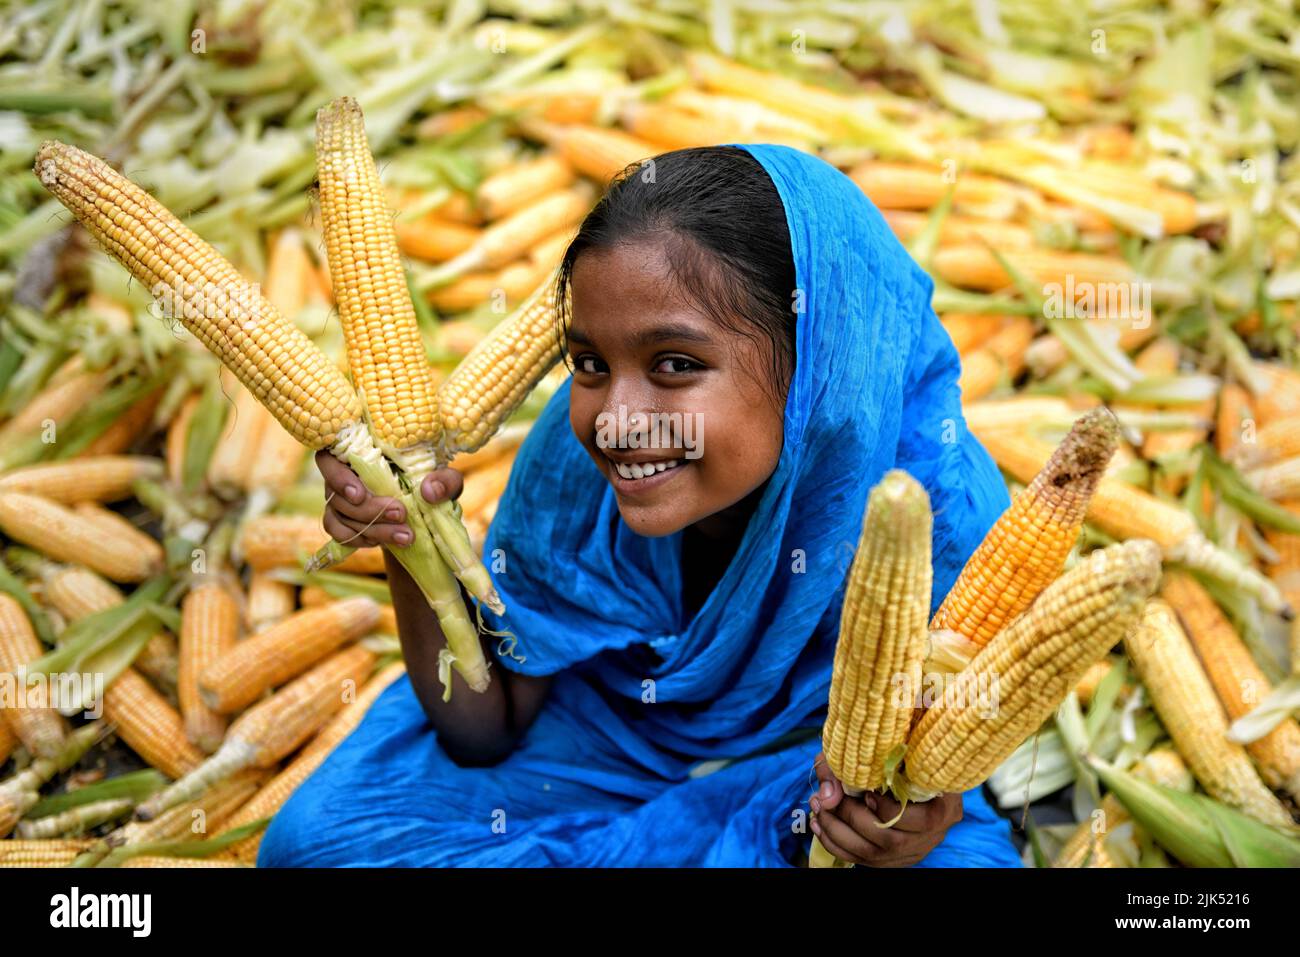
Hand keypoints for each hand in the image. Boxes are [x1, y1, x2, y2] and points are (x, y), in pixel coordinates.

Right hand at [315, 450, 464, 549]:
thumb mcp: (447, 481)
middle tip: (401, 514)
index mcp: (362, 451)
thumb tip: (428, 491)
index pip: (328, 457)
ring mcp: (339, 498)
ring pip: (340, 516)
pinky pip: (339, 533)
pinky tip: (383, 541)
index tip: (359, 494)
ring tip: (406, 536)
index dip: (337, 476)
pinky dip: (360, 539)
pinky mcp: (343, 520)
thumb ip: (445, 481)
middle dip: (370, 510)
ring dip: (372, 529)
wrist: (426, 512)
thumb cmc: (433, 485)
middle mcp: (344, 472)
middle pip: (336, 494)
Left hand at [809, 750, 962, 866]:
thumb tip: (827, 795)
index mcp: (946, 805)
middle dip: (851, 818)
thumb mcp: (886, 749)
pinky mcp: (896, 859)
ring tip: (818, 809)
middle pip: (891, 839)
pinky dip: (836, 844)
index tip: (865, 792)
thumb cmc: (901, 754)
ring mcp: (915, 849)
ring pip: (873, 853)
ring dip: (837, 832)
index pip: (924, 819)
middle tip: (825, 797)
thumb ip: (854, 764)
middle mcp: (935, 833)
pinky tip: (819, 825)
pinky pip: (863, 860)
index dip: (889, 809)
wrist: (911, 768)